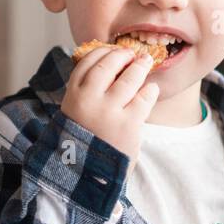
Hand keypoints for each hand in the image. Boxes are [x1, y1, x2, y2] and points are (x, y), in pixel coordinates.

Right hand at [59, 44, 159, 162]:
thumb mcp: (75, 112)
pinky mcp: (128, 124)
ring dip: (140, 67)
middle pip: (108, 65)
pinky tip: (151, 90)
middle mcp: (89, 100)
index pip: (87, 61)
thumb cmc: (84, 139)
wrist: (86, 174)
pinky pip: (144, 98)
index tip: (113, 50)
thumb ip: (86, 90)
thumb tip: (110, 62)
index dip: (103, 51)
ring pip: (129, 78)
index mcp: (73, 95)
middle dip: (122, 55)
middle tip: (132, 53)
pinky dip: (150, 90)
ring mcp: (109, 112)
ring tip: (145, 63)